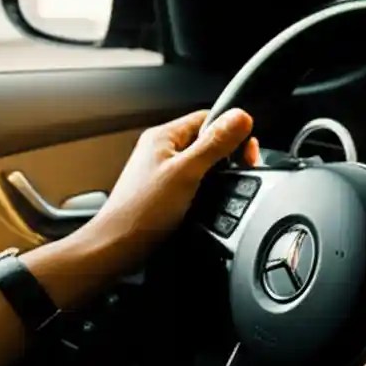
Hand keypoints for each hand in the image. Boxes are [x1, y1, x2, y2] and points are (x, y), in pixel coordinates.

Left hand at [77, 108, 258, 274]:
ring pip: (202, 163)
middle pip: (207, 141)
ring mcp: (162, 172)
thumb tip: (241, 117)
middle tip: (241, 170)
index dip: (231, 131)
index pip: (208, 118)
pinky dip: (207, 189)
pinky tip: (211, 201)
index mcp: (163, 136)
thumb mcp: (187, 172)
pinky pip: (195, 182)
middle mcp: (161, 150)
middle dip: (227, 154)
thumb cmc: (141, 211)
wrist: (118, 248)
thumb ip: (215, 143)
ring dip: (217, 174)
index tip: (247, 151)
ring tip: (224, 188)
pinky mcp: (166, 193)